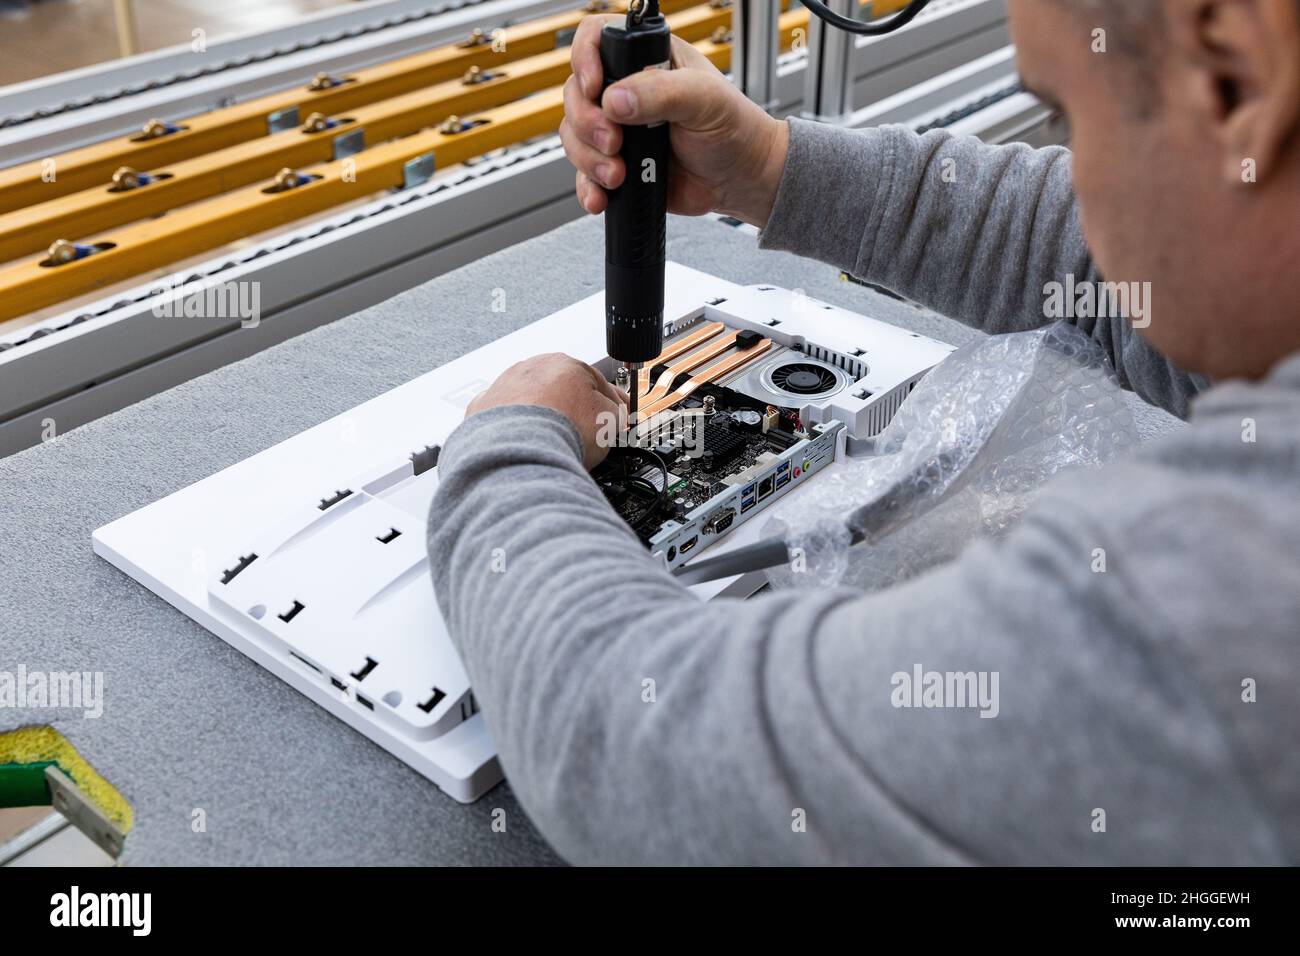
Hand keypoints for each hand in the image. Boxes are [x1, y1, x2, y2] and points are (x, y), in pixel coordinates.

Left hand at [466, 353, 628, 468]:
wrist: (521, 449)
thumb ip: (614, 412)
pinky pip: (504, 417)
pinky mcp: (484, 410)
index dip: (610, 403)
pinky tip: (525, 442)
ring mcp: (505, 386)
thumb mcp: (610, 419)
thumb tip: (612, 415)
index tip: (614, 416)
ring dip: (542, 416)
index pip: (596, 382)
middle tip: (585, 431)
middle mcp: (532, 368)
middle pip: (560, 388)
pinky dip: (514, 428)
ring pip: (530, 401)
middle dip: (573, 407)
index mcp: (566, 364)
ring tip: (554, 441)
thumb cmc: (563, 429)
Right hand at [559, 14, 789, 227]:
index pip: (596, 39)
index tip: (595, 88)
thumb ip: (660, 92)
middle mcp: (628, 91)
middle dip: (588, 123)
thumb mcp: (704, 98)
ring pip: (575, 135)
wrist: (741, 180)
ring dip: (589, 159)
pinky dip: (588, 186)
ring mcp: (621, 129)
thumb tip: (615, 100)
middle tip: (616, 143)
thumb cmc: (735, 129)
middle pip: (576, 94)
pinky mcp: (619, 164)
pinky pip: (585, 173)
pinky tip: (602, 195)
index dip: (585, 60)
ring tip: (619, 174)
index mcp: (648, 59)